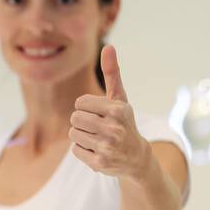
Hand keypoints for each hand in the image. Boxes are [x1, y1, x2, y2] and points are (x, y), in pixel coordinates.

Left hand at [69, 44, 151, 179]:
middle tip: (97, 126)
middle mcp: (114, 129)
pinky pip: (75, 150)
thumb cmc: (124, 122)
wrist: (136, 158)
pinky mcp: (99, 163)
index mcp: (118, 110)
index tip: (98, 113)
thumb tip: (108, 46)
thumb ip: (112, 72)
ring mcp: (107, 147)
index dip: (86, 107)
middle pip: (74, 118)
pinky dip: (82, 150)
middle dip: (82, 121)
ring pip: (73, 134)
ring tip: (97, 138)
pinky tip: (97, 150)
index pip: (80, 103)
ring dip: (81, 136)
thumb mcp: (120, 98)